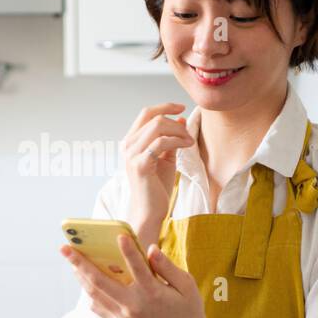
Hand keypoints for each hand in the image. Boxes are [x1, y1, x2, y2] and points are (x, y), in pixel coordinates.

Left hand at [59, 233, 226, 317]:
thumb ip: (167, 267)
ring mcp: (124, 317)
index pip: (138, 268)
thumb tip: (150, 249)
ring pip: (94, 294)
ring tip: (71, 261)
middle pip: (100, 281)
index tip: (119, 235)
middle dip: (80, 263)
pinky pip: (99, 307)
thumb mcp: (186, 285)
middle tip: (65, 248)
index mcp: (153, 293)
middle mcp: (134, 306)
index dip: (128, 250)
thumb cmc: (189, 309)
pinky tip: (86, 281)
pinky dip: (90, 293)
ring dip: (80, 276)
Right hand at [119, 102, 193, 246]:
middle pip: (153, 118)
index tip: (181, 107)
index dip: (164, 107)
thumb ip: (171, 138)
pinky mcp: (141, 165)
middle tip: (188, 134)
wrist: (150, 211)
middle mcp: (128, 146)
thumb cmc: (156, 186)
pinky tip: (187, 146)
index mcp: (131, 141)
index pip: (146, 113)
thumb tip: (180, 118)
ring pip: (157, 127)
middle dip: (175, 122)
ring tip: (189, 141)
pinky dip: (177, 140)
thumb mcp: (166, 157)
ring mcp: (132, 155)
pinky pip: (161, 143)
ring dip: (178, 131)